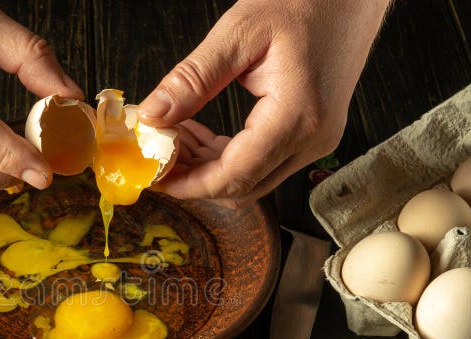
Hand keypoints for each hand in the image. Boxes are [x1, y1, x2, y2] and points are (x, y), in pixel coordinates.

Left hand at [138, 0, 391, 207]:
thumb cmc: (305, 1)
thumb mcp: (239, 33)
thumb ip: (193, 79)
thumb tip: (153, 116)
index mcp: (297, 117)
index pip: (235, 175)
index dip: (190, 184)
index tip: (156, 176)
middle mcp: (312, 140)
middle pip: (244, 187)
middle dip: (196, 180)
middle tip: (159, 157)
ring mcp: (317, 142)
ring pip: (253, 179)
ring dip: (209, 169)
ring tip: (175, 139)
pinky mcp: (313, 135)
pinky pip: (264, 163)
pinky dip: (228, 157)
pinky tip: (200, 134)